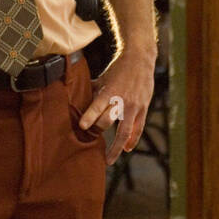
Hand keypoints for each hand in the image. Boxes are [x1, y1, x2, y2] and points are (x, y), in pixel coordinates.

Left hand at [79, 50, 153, 164]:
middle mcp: (122, 100)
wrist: (141, 59)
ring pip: (124, 132)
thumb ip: (92, 91)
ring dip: (116, 148)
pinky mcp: (143, 108)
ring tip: (108, 160)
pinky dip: (133, 140)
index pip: (97, 105)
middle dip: (98, 130)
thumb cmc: (119, 68)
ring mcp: (134, 106)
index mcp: (109, 90)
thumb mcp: (103, 77)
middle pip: (108, 121)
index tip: (82, 126)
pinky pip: (138, 128)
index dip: (89, 116)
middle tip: (90, 138)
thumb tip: (75, 99)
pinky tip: (127, 149)